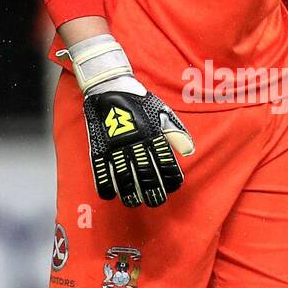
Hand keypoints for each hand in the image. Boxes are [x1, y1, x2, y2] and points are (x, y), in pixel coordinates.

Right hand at [59, 36, 194, 206]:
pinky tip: (111, 194)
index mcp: (153, 134)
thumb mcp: (162, 112)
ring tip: (135, 202)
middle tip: (155, 201)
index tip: (173, 187)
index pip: (167, 163)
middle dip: (153, 192)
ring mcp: (116, 146)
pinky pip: (101, 172)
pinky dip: (105, 186)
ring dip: (130, 194)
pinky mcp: (99, 147)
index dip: (171, 179)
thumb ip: (175, 132)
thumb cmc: (139, 102)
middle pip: (146, 175)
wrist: (109, 86)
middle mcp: (136, 143)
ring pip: (124, 178)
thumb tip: (189, 152)